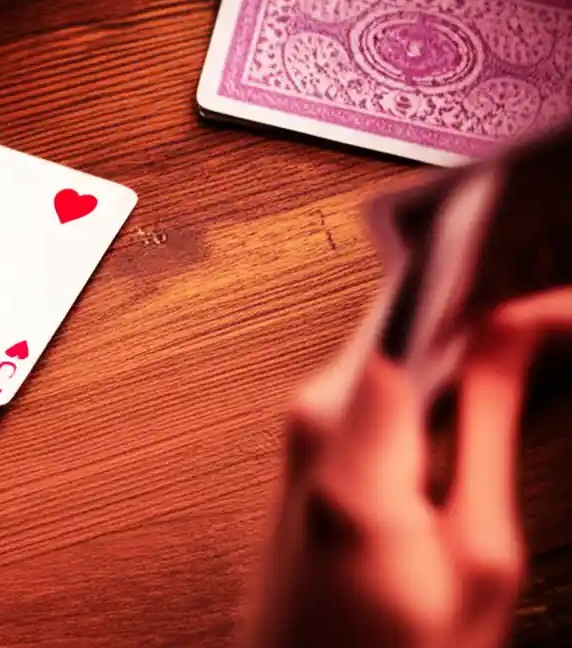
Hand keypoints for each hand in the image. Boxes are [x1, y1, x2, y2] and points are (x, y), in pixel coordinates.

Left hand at [244, 288, 571, 647]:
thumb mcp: (479, 552)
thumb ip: (490, 428)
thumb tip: (511, 334)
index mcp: (350, 459)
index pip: (413, 315)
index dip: (485, 287)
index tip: (540, 294)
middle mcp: (305, 432)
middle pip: (396, 324)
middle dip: (474, 308)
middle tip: (545, 316)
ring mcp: (293, 439)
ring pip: (383, 348)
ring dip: (451, 339)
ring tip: (519, 342)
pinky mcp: (298, 451)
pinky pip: (365, 381)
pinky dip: (421, 372)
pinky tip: (464, 384)